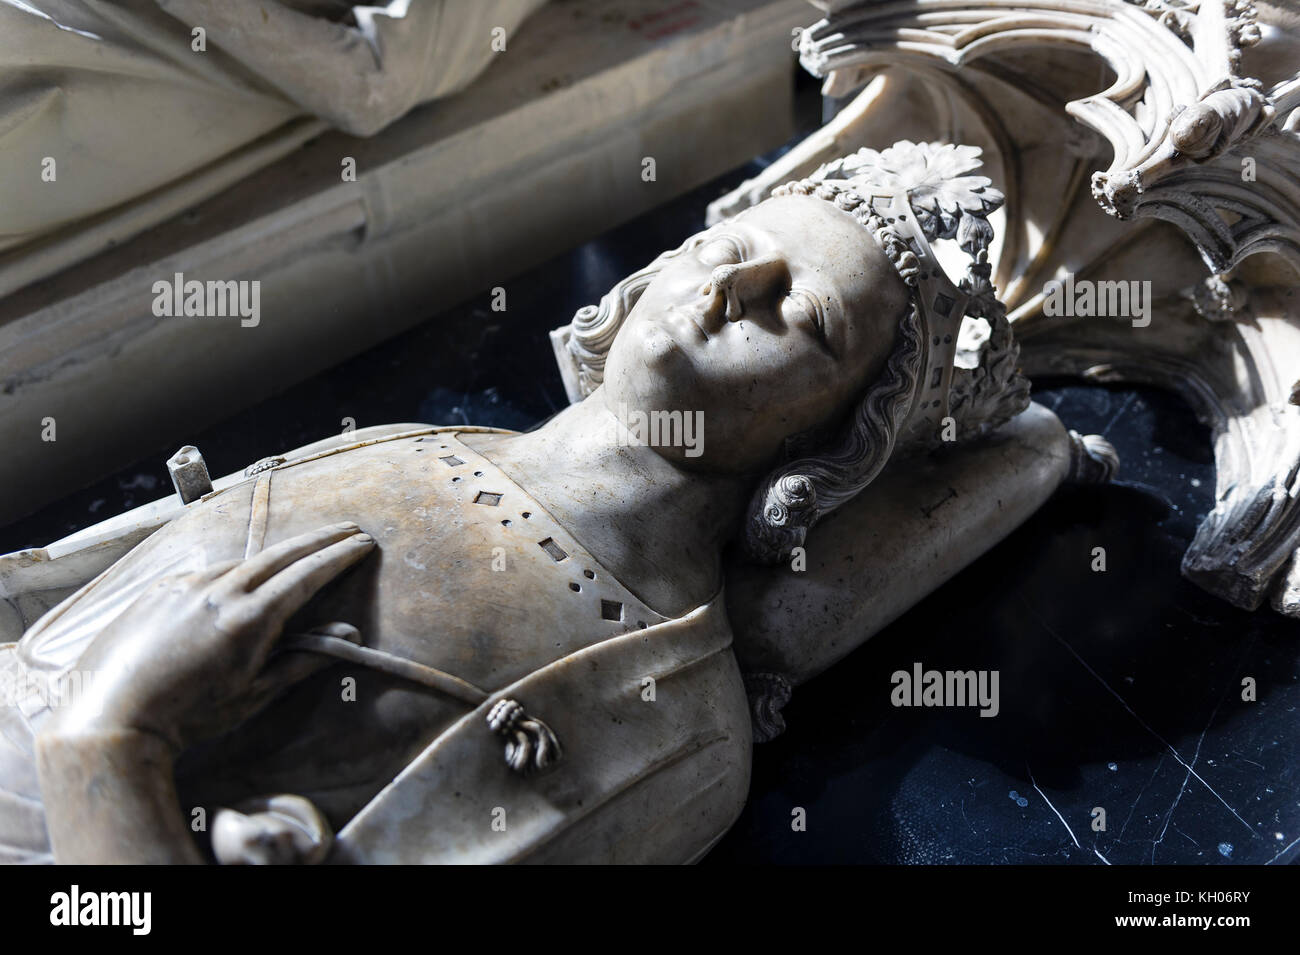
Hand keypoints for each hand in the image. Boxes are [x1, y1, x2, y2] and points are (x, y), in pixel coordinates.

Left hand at [47, 521, 374, 752]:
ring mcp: (187, 585)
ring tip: (293, 562)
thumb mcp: (254, 694)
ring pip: (242, 562)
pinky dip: (231, 576)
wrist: (113, 716)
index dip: (339, 556)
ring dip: (273, 560)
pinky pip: (207, 574)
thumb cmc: (189, 715)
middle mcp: (221, 591)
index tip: (363, 543)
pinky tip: (234, 590)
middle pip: (281, 553)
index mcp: (251, 618)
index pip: (307, 574)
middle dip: (319, 539)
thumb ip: (302, 661)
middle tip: (347, 528)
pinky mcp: (161, 589)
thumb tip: (348, 638)